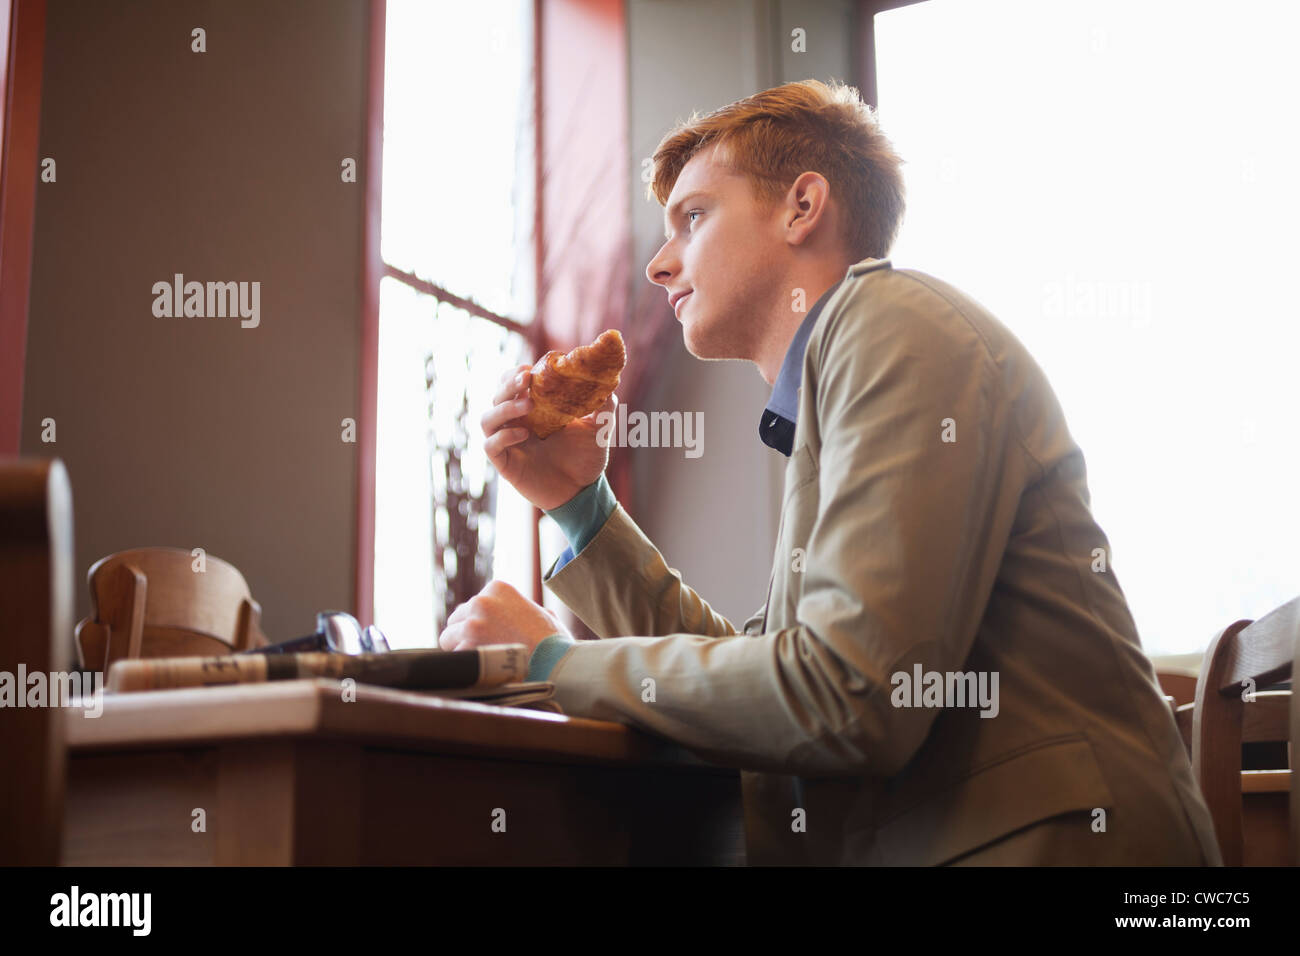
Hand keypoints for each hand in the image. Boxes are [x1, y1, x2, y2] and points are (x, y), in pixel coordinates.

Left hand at [437, 579, 571, 654]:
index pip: (473, 604)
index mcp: (497, 588)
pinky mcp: (466, 647)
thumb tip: (520, 614)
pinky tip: (482, 670)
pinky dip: (465, 666)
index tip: (493, 634)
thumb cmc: (553, 641)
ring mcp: (471, 624)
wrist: (555, 661)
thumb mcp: (539, 612)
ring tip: (483, 661)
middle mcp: (481, 601)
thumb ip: (520, 608)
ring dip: (462, 649)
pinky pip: (453, 658)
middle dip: (467, 634)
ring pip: (449, 637)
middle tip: (485, 649)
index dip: (481, 622)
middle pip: (457, 619)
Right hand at [481, 363, 614, 510]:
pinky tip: (525, 434)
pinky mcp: (505, 463)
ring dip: (505, 408)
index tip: (529, 369)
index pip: (510, 385)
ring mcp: (507, 443)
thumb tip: (609, 385)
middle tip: (527, 379)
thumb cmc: (586, 459)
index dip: (514, 374)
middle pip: (496, 396)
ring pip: (488, 419)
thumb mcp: (598, 429)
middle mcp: (514, 423)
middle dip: (508, 385)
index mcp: (531, 410)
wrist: (583, 492)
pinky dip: (504, 436)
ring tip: (528, 405)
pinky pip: (491, 445)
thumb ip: (604, 407)